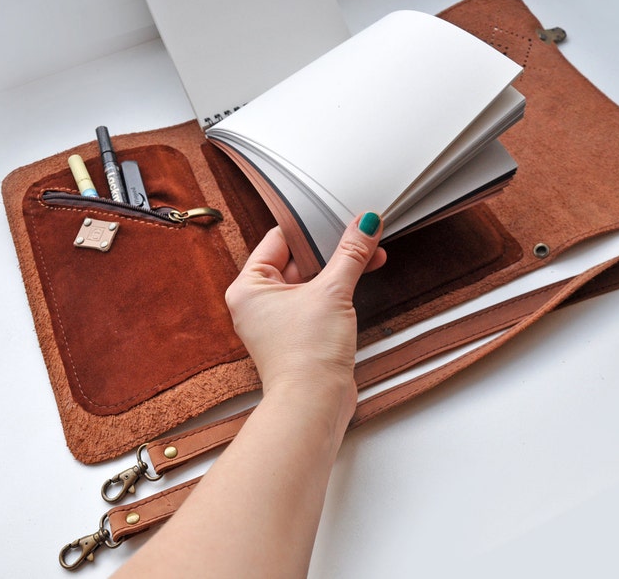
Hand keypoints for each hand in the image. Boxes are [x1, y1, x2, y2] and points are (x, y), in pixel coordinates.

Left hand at [225, 213, 385, 416]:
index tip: (337, 214)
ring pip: (311, 281)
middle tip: (360, 235)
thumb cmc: (307, 355)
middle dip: (332, 249)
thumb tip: (365, 224)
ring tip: (369, 255)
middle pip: (298, 259)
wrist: (315, 405)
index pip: (279, 239)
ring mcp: (278, 321)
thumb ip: (350, 254)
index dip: (310, 226)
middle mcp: (259, 302)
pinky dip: (337, 291)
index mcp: (249, 286)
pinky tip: (361, 278)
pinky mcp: (299, 336)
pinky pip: (317, 302)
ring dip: (339, 270)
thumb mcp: (333, 292)